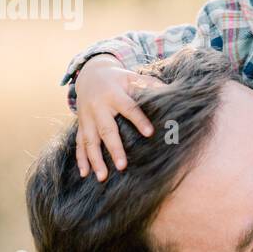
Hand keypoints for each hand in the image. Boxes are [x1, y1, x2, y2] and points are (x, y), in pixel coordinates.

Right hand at [73, 54, 159, 180]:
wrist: (89, 74)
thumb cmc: (118, 79)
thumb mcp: (133, 76)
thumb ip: (150, 84)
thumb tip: (173, 92)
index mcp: (114, 94)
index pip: (129, 108)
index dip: (139, 120)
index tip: (150, 133)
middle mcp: (98, 107)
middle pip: (106, 130)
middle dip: (114, 148)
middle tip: (123, 166)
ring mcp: (87, 117)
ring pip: (90, 140)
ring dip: (95, 160)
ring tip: (103, 177)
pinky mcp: (81, 124)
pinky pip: (79, 143)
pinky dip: (81, 159)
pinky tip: (85, 173)